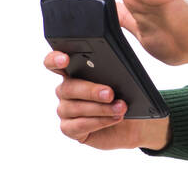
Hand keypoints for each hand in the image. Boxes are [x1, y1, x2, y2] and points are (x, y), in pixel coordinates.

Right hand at [45, 50, 169, 150]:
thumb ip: (113, 72)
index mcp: (73, 72)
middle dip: (91, 91)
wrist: (134, 123)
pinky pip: (78, 126)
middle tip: (110, 93)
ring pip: (74, 108)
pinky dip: (98, 122)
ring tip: (120, 108)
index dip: (55, 60)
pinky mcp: (70, 129)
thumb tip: (113, 71)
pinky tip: (114, 119)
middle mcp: (66, 91)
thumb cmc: (126, 97)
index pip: (54, 62)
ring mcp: (65, 110)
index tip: (65, 60)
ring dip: (100, 108)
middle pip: (68, 88)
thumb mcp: (124, 82)